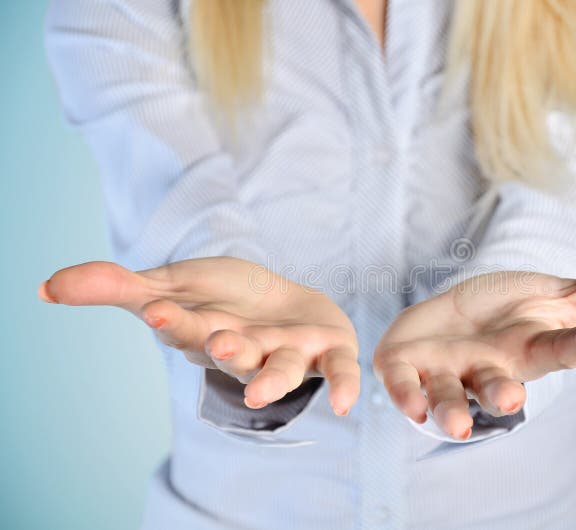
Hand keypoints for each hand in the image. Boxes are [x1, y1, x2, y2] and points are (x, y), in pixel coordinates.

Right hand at [39, 257, 359, 414]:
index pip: (185, 327)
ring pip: (280, 368)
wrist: (284, 301)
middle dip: (223, 347)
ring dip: (272, 377)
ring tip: (262, 386)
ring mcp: (288, 353)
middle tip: (216, 340)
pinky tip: (349, 404)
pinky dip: (345, 386)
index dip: (173, 319)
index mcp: (205, 333)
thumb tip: (45, 286)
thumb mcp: (173, 282)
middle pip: (232, 351)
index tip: (156, 307)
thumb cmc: (224, 297)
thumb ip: (117, 286)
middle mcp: (246, 350)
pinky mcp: (328, 349)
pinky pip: (340, 370)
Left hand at [374, 260, 575, 438]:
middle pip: (502, 383)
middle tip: (512, 401)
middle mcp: (492, 367)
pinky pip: (405, 385)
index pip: (562, 347)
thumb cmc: (510, 311)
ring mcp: (449, 370)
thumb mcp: (563, 292)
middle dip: (505, 393)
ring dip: (453, 410)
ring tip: (457, 425)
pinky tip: (411, 406)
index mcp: (532, 346)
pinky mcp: (408, 368)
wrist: (448, 317)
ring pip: (452, 395)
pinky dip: (406, 394)